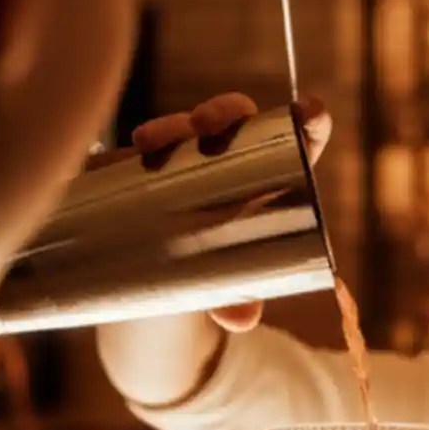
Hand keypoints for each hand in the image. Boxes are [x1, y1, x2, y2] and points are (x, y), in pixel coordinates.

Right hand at [96, 92, 330, 405]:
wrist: (164, 280)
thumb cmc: (220, 273)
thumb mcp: (232, 288)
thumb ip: (239, 300)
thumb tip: (241, 318)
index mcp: (275, 176)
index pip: (302, 136)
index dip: (310, 120)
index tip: (309, 111)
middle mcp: (233, 154)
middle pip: (238, 118)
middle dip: (223, 111)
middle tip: (203, 124)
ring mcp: (189, 154)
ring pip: (186, 126)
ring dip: (170, 126)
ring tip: (148, 142)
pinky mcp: (149, 165)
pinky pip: (144, 147)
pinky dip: (132, 149)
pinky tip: (118, 155)